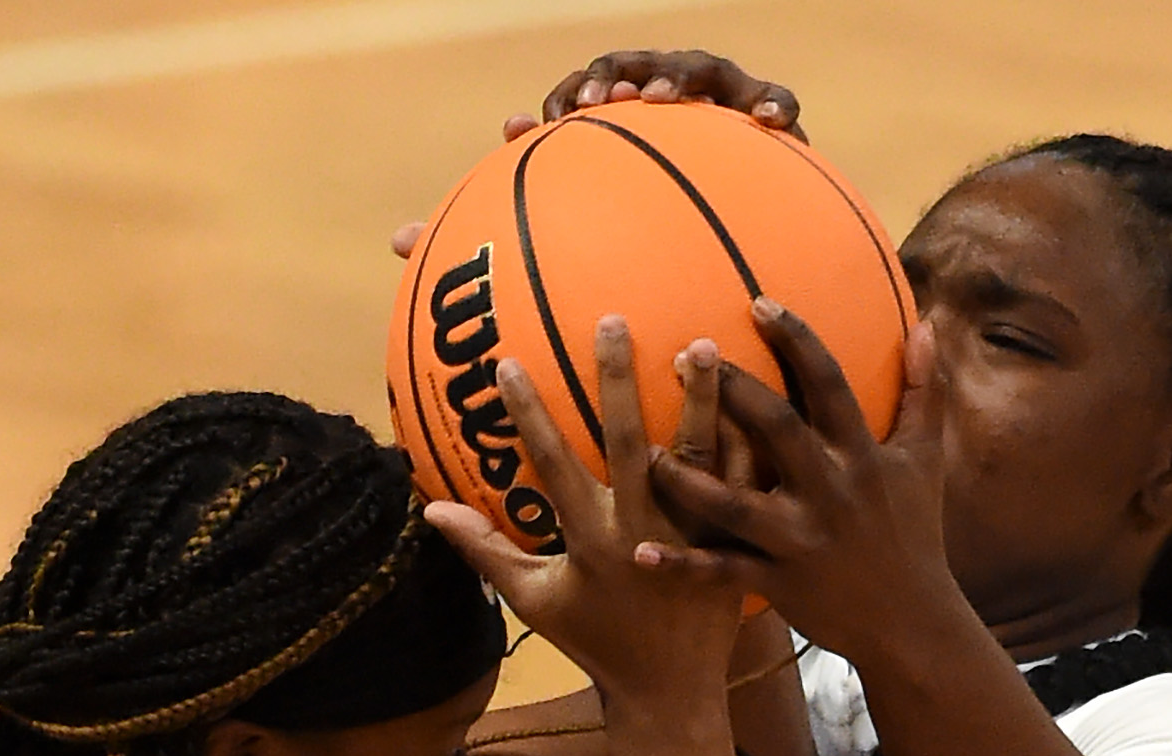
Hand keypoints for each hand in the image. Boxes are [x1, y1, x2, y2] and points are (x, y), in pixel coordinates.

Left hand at [389, 53, 804, 262]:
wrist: (748, 266)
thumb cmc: (654, 267)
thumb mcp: (575, 265)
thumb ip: (499, 247)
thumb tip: (395, 244)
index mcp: (617, 142)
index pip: (577, 105)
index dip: (554, 108)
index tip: (527, 128)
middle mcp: (662, 116)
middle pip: (635, 72)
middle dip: (616, 78)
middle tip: (601, 106)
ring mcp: (718, 114)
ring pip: (701, 72)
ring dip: (681, 80)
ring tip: (667, 104)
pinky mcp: (770, 123)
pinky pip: (775, 100)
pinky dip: (774, 103)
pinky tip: (775, 125)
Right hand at [424, 318, 742, 709]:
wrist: (669, 690)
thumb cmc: (596, 641)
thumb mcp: (536, 602)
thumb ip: (487, 552)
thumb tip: (431, 510)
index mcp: (590, 541)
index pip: (551, 465)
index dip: (527, 414)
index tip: (507, 363)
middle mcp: (641, 533)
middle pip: (628, 444)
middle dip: (617, 381)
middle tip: (614, 321)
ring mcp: (693, 537)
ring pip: (699, 459)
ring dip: (701, 399)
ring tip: (704, 343)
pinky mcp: (733, 545)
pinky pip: (747, 486)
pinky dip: (751, 441)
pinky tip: (758, 393)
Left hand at [640, 305, 965, 661]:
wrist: (914, 624)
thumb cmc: (916, 535)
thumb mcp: (925, 459)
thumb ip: (922, 389)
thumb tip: (925, 324)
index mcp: (861, 455)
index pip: (828, 384)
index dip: (795, 340)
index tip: (757, 302)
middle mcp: (829, 492)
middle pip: (775, 429)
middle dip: (729, 389)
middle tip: (681, 356)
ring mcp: (801, 540)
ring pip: (735, 504)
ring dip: (685, 479)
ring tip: (642, 452)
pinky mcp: (780, 584)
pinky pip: (722, 572)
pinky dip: (681, 565)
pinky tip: (639, 550)